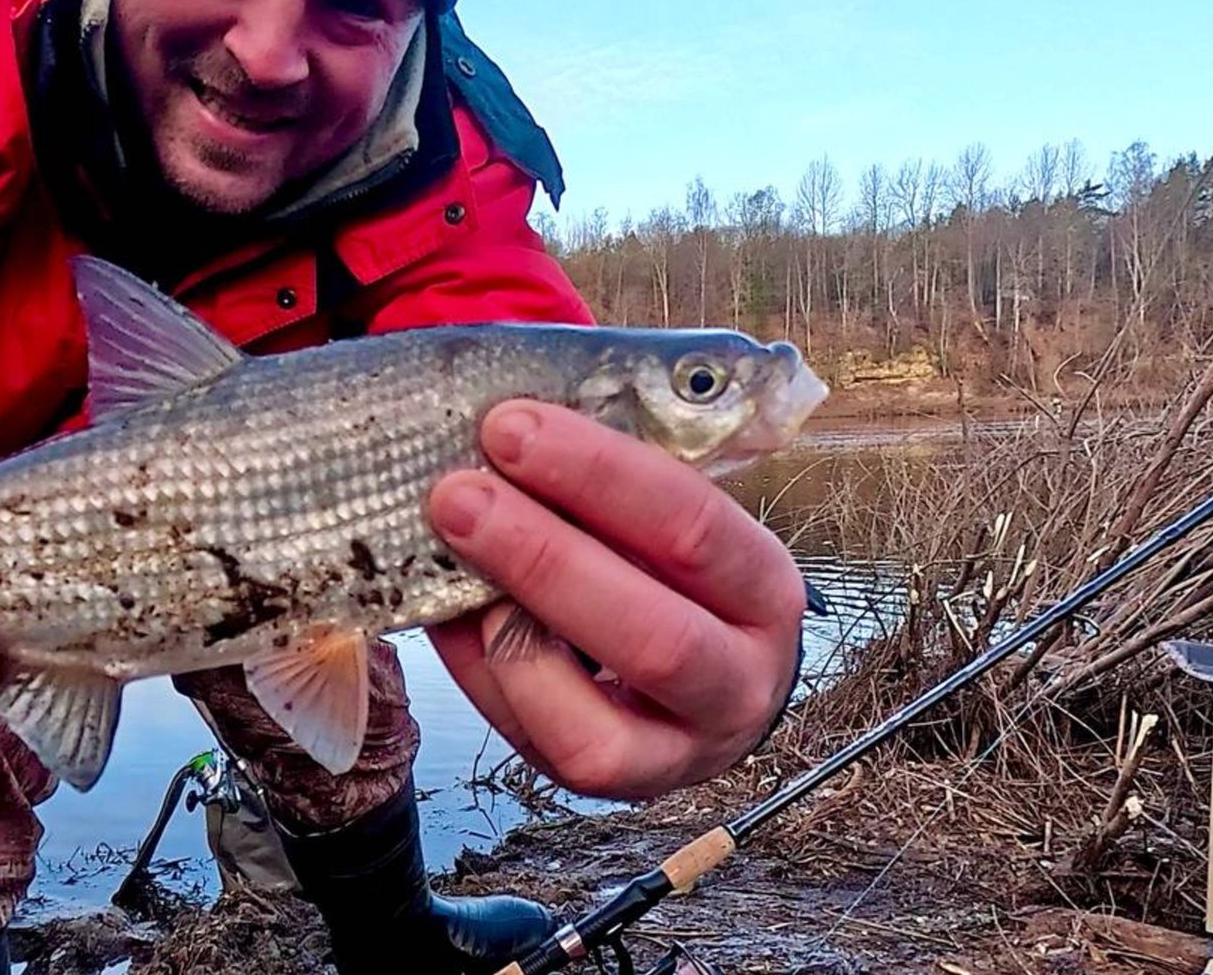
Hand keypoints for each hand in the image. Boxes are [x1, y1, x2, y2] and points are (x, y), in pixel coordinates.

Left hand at [425, 400, 804, 801]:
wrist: (703, 682)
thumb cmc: (668, 574)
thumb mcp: (665, 523)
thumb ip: (611, 486)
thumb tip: (503, 430)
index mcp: (765, 589)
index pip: (695, 526)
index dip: (597, 474)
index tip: (511, 427)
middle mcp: (741, 681)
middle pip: (651, 634)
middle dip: (542, 557)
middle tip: (458, 495)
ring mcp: (680, 751)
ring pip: (591, 717)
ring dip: (505, 632)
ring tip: (449, 558)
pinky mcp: (614, 784)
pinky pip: (537, 744)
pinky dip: (481, 674)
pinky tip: (447, 614)